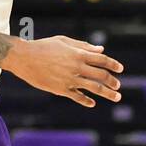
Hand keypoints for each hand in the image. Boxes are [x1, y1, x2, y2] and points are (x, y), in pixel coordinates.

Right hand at [4, 36, 123, 107]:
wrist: (25, 58)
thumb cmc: (44, 46)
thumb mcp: (64, 41)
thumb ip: (83, 46)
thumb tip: (100, 50)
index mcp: (78, 54)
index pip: (102, 60)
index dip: (113, 64)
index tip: (120, 69)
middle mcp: (77, 67)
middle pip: (101, 75)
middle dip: (112, 81)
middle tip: (118, 86)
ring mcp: (70, 79)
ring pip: (94, 88)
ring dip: (107, 93)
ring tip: (116, 96)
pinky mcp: (61, 89)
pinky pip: (78, 97)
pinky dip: (87, 101)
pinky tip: (92, 103)